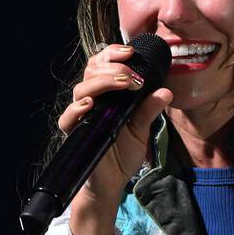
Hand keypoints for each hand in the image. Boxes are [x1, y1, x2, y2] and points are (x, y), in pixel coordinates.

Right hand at [58, 43, 173, 208]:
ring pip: (81, 89)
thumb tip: (166, 91)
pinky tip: (90, 104)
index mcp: (106, 95)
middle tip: (134, 75)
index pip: (102, 64)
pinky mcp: (74, 134)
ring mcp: (81, 116)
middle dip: (113, 67)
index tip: (132, 52)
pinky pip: (68, 118)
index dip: (113, 54)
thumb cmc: (123, 154)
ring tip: (125, 83)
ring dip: (103, 82)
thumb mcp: (140, 129)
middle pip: (91, 71)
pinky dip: (76, 109)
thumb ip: (149, 109)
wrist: (112, 182)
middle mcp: (91, 101)